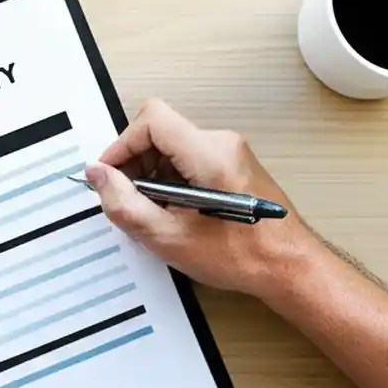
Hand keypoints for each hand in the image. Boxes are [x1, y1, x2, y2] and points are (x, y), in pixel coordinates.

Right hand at [89, 99, 318, 300]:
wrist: (289, 268)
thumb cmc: (240, 257)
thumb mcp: (169, 238)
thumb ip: (125, 204)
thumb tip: (98, 175)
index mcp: (209, 154)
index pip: (152, 120)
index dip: (122, 144)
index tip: (109, 176)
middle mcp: (221, 142)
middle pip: (159, 131)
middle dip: (135, 164)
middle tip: (130, 202)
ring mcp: (230, 151)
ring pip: (171, 146)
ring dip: (153, 175)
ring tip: (155, 213)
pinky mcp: (232, 163)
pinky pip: (188, 158)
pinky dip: (171, 180)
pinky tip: (175, 213)